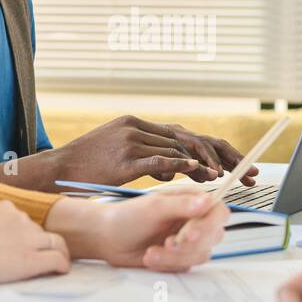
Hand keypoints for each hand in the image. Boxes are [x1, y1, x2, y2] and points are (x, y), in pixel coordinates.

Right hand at [0, 201, 69, 285]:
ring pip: (54, 243)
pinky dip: (62, 265)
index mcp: (5, 208)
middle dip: (44, 243)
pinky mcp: (32, 258)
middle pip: (42, 231)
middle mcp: (20, 218)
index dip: (29, 235)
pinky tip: (62, 271)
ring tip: (57, 265)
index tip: (28, 245)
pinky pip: (57, 259)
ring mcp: (28, 237)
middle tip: (51, 255)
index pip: (25, 221)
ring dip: (55, 253)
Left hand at [47, 189, 230, 270]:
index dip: (209, 224)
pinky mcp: (181, 258)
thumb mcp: (154, 207)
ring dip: (175, 257)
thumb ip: (181, 205)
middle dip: (189, 245)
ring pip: (200, 254)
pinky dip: (168, 264)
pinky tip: (150, 258)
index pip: (218, 211)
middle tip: (167, 244)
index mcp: (192, 201)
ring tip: (151, 252)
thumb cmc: (128, 217)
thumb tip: (207, 201)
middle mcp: (194, 220)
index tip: (190, 233)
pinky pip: (186, 266)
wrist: (108, 238)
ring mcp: (189, 240)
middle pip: (213, 236)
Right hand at [51, 115, 251, 185]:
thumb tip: (178, 170)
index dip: (213, 149)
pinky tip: (198, 172)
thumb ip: (150, 158)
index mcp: (138, 124)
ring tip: (223, 177)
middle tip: (245, 171)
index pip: (184, 134)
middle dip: (220, 154)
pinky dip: (181, 165)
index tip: (235, 163)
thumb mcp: (121, 156)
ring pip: (178, 148)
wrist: (56, 169)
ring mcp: (131, 141)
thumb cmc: (88, 167)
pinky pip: (159, 160)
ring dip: (204, 164)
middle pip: (189, 137)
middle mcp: (137, 127)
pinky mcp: (124, 159)